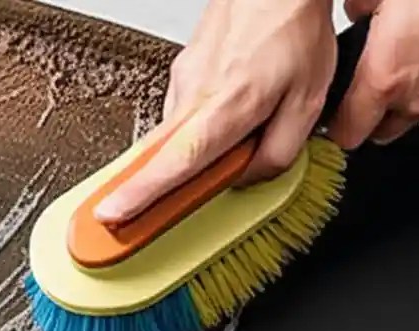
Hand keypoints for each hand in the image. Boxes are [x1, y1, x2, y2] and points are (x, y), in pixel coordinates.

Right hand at [94, 0, 337, 224]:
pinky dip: (196, 131)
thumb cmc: (292, 29)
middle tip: (115, 214)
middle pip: (155, 154)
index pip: (178, 161)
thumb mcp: (308, 101)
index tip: (110, 214)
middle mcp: (195, 93)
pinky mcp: (183, 70)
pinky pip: (183, 115)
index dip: (141, 192)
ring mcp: (183, 80)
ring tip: (220, 155)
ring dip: (188, 157)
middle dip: (133, 188)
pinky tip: (225, 124)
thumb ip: (278, 153)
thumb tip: (246, 180)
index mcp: (227, 106)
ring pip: (175, 136)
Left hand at [327, 0, 418, 148]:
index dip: (338, 128)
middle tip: (379, 84)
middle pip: (382, 131)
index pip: (346, 133)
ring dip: (416, 98)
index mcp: (384, 79)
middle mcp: (416, 100)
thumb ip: (359, 6)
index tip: (336, 120)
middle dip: (375, 115)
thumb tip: (355, 10)